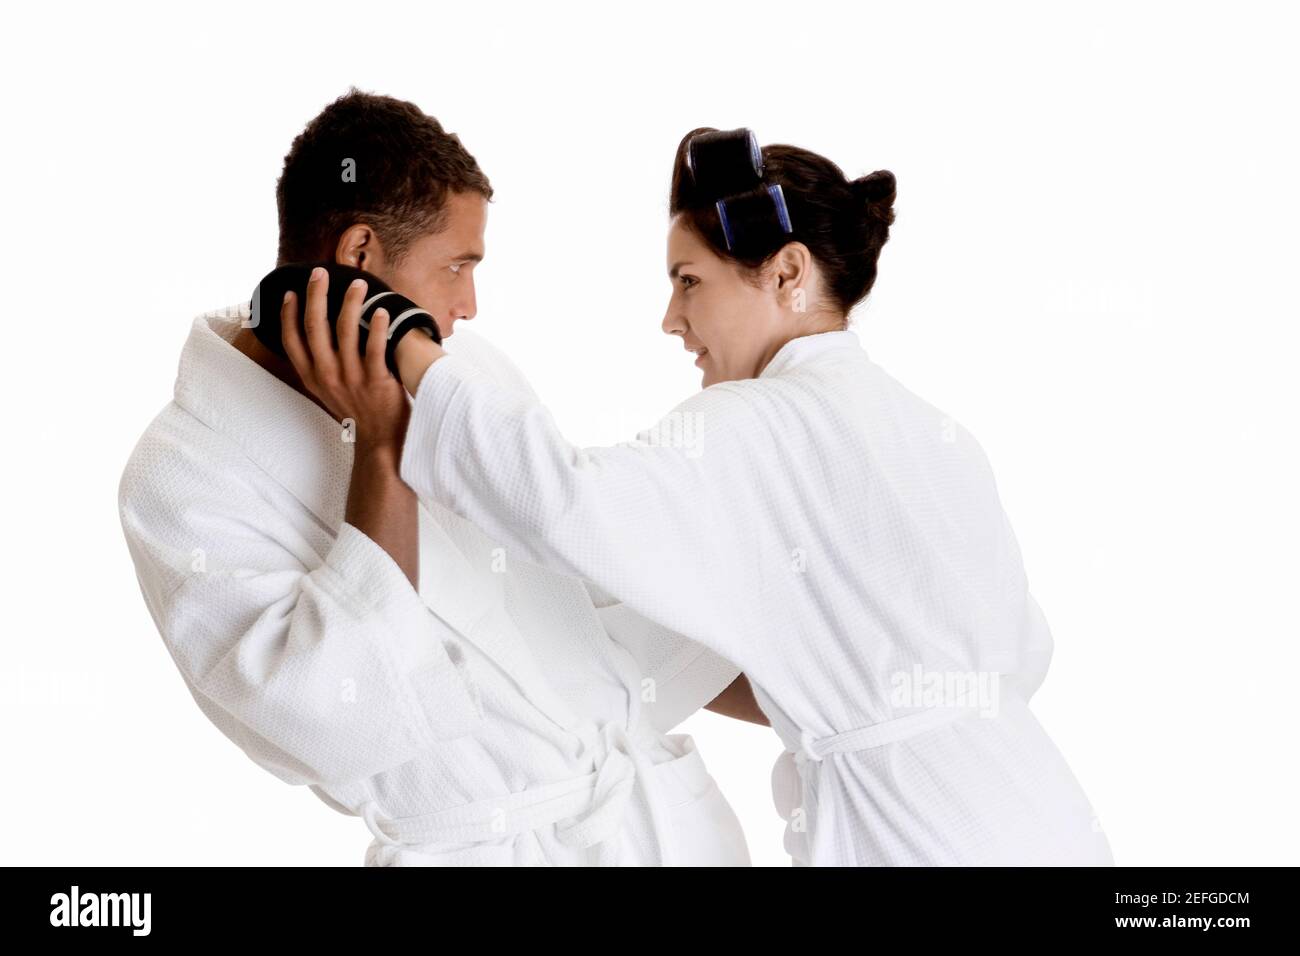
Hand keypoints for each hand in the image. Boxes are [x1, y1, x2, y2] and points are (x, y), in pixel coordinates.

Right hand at [281, 266, 410, 451]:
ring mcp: (351, 378)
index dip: (288, 314)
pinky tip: (382, 311)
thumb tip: (316, 334)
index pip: (292, 340)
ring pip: (346, 330)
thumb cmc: (356, 408)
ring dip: (351, 303)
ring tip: (359, 284)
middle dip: (316, 295)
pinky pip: (376, 348)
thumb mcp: (327, 390)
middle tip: (321, 272)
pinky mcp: (376, 381)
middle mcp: (327, 375)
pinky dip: (378, 327)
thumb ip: (319, 365)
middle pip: (315, 326)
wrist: (380, 439)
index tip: (292, 292)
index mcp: (312, 376)